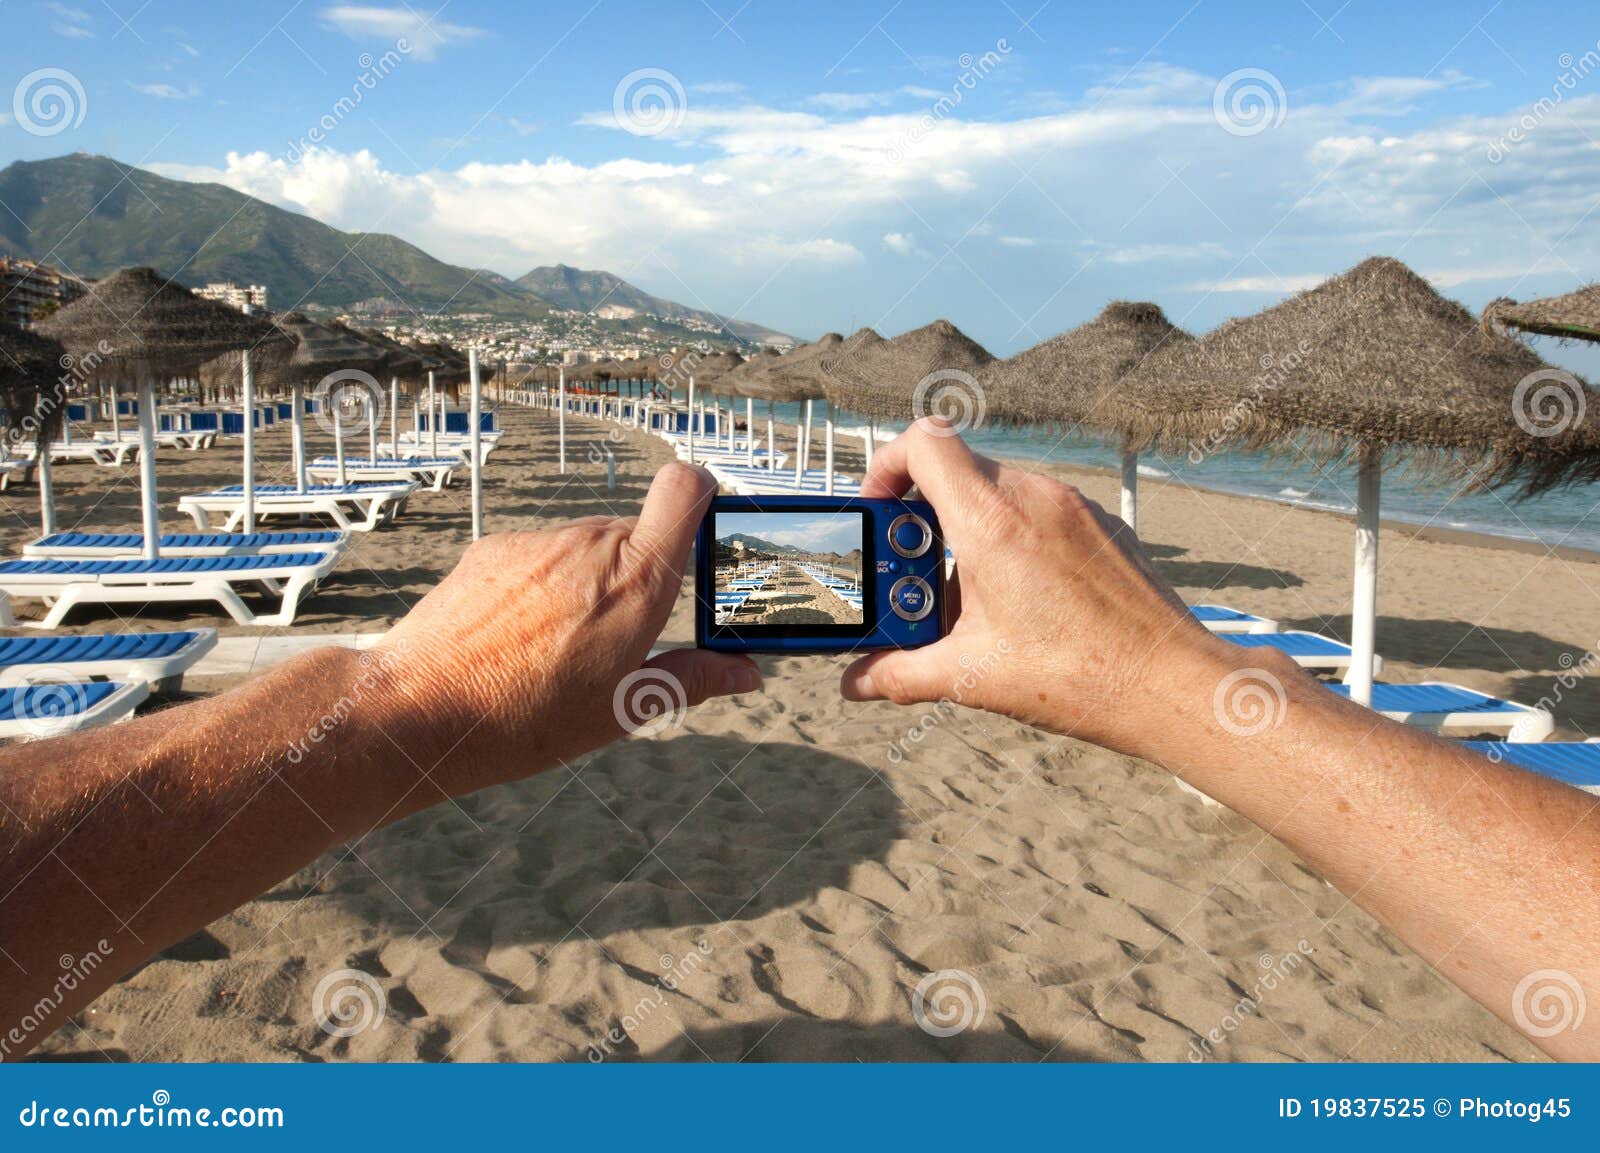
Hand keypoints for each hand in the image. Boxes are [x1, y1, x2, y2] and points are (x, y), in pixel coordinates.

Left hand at [370, 463, 759, 800]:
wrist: (422, 710)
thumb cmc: (528, 717)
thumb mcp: (625, 708)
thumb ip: (692, 678)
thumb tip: (747, 673)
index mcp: (637, 581)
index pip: (686, 488)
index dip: (702, 493)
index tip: (703, 523)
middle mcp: (591, 545)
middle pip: (635, 531)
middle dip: (638, 571)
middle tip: (621, 632)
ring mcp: (538, 542)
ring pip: (585, 546)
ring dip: (588, 582)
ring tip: (558, 646)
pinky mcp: (494, 547)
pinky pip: (539, 554)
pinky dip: (541, 585)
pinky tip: (517, 635)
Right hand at [840, 419, 1289, 759]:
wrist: (1172, 684)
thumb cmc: (1079, 677)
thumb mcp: (972, 677)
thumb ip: (902, 673)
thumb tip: (858, 682)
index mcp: (992, 522)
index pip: (925, 441)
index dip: (888, 464)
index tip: (881, 510)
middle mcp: (1034, 498)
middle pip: (957, 471)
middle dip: (924, 518)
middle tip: (915, 575)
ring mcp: (1073, 507)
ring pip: (999, 493)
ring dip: (969, 533)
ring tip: (968, 600)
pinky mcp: (1102, 524)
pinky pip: (1040, 512)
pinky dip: (1013, 541)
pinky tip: (1020, 601)